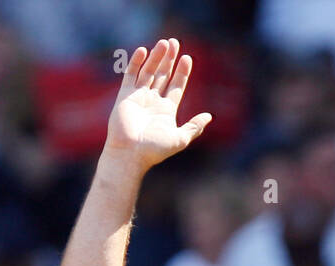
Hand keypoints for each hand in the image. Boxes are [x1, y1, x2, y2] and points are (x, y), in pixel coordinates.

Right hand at [103, 39, 211, 174]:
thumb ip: (194, 127)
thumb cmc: (155, 150)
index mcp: (167, 110)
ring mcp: (138, 97)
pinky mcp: (125, 96)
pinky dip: (137, 63)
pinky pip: (131, 75)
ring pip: (149, 72)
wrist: (131, 154)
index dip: (182, 73)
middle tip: (175, 42)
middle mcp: (153, 101)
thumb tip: (209, 116)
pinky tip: (144, 50)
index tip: (188, 58)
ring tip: (165, 43)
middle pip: (162, 75)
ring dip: (156, 57)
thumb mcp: (180, 138)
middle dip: (169, 59)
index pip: (176, 86)